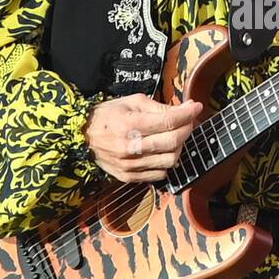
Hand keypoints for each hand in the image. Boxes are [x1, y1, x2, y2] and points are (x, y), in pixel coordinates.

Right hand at [84, 94, 203, 182]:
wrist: (81, 137)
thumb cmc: (108, 115)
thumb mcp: (131, 101)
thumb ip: (158, 106)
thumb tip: (186, 109)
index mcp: (129, 124)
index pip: (168, 121)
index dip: (187, 114)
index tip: (196, 107)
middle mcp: (129, 147)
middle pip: (172, 141)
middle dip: (187, 129)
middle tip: (188, 120)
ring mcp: (129, 165)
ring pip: (170, 160)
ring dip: (179, 147)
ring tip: (175, 136)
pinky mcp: (128, 177)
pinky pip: (159, 174)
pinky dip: (166, 162)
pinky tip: (162, 151)